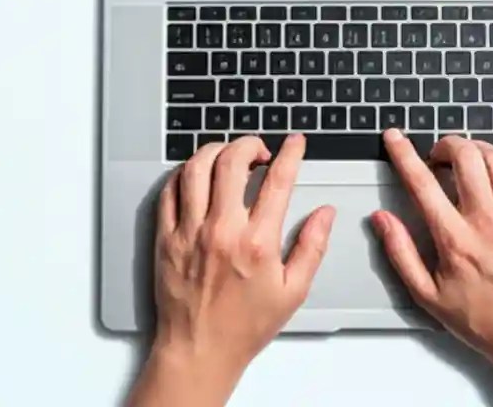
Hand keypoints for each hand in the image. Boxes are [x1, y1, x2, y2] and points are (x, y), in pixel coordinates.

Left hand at [127, 134, 334, 406]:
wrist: (199, 349)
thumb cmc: (244, 326)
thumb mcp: (294, 290)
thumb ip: (312, 246)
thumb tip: (325, 213)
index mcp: (257, 242)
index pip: (277, 181)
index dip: (290, 154)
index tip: (295, 143)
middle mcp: (221, 231)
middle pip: (231, 162)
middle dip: (250, 144)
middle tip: (260, 150)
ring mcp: (189, 232)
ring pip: (196, 168)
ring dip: (215, 152)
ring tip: (228, 156)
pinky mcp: (167, 238)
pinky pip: (170, 191)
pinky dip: (184, 174)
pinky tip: (197, 175)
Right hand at [373, 130, 492, 358]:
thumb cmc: (482, 318)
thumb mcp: (427, 295)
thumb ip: (401, 252)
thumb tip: (382, 220)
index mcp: (454, 239)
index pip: (422, 182)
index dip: (403, 154)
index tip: (395, 138)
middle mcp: (486, 220)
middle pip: (465, 155)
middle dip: (445, 145)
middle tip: (438, 155)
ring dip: (476, 150)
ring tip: (467, 161)